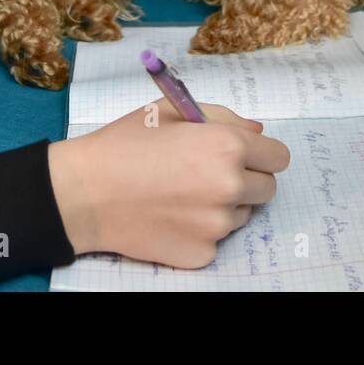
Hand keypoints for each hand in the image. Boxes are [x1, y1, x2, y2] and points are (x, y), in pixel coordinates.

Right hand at [47, 97, 289, 265]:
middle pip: (267, 188)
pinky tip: (170, 215)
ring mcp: (217, 225)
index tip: (246, 155)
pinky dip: (200, 229)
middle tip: (211, 174)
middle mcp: (229, 187)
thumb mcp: (170, 110)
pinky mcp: (202, 253)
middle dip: (247, 179)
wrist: (84, 193)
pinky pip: (216, 239)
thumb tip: (256, 131)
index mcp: (227, 147)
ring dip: (224, 205)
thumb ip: (221, 116)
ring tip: (182, 193)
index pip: (278, 156)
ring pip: (241, 214)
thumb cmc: (125, 144)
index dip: (261, 153)